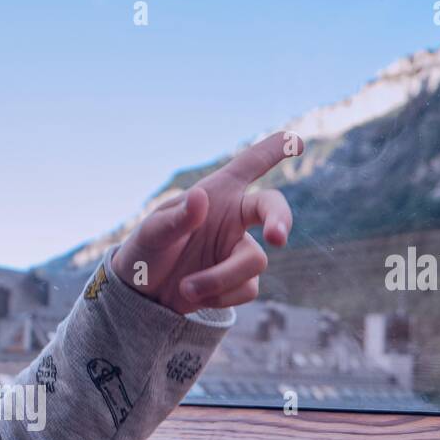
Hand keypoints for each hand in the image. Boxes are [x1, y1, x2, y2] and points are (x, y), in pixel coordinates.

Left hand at [110, 131, 302, 314]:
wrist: (143, 295)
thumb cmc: (147, 252)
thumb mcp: (152, 234)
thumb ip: (176, 218)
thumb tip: (200, 197)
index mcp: (217, 194)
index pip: (250, 164)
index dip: (275, 150)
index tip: (296, 142)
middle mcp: (235, 218)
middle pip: (273, 209)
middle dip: (280, 220)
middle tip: (276, 237)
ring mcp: (240, 249)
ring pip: (255, 261)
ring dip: (219, 279)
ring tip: (185, 288)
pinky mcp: (241, 280)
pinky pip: (247, 289)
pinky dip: (219, 297)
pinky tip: (195, 296)